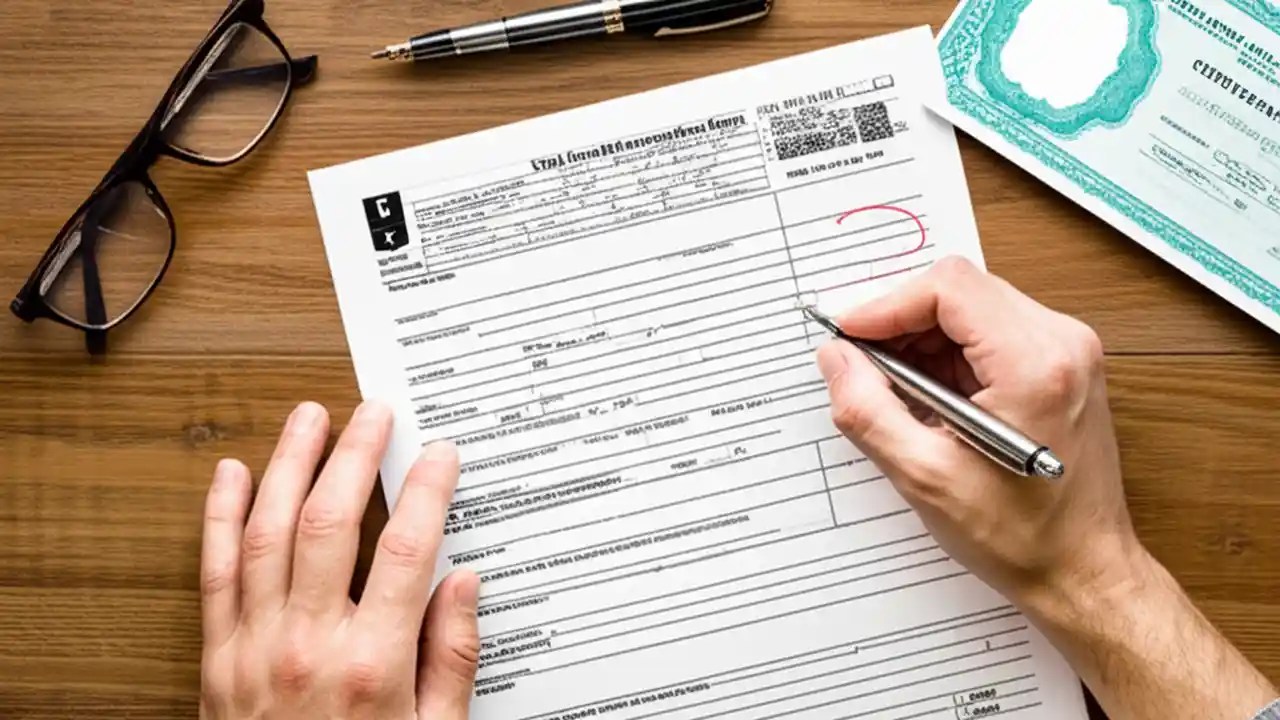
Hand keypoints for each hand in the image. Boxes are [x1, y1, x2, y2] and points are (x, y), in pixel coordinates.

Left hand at [199, 401, 479, 718]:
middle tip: (373, 414)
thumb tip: (463, 585)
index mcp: (373, 663)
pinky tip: (234, 474)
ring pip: (269, 531)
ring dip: (290, 465)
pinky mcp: (218, 656)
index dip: (425, 490)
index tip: (438, 456)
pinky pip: (215, 572)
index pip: (407, 549)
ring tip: (308, 418)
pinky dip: (221, 517)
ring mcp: (255, 646)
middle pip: (332, 522)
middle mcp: (309, 644)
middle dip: (355, 455)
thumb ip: (452, 659)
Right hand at [815, 257, 1279, 719]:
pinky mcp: (1062, 363)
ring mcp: (1068, 350)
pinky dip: (948, 351)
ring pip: (972, 305)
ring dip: (922, 337)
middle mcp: (1062, 344)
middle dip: (900, 320)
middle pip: (959, 289)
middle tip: (862, 363)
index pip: (948, 288)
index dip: (886, 304)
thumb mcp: (926, 477)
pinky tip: (929, 395)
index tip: (848, 335)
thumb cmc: (1024, 537)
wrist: (1084, 571)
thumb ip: (869, 410)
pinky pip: (990, 329)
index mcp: (1035, 365)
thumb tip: (837, 358)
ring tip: (896, 389)